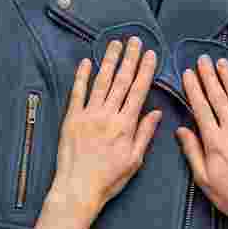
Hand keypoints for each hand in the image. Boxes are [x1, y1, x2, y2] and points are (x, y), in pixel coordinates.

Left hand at [48, 37, 160, 218]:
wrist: (78, 188)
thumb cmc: (109, 179)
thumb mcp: (134, 160)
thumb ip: (145, 133)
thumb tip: (156, 112)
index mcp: (125, 125)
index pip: (138, 91)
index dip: (145, 70)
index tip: (150, 54)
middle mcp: (107, 115)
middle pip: (121, 81)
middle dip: (129, 58)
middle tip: (134, 40)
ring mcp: (88, 115)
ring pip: (101, 82)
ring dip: (109, 61)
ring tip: (115, 44)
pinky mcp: (71, 118)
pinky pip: (77, 93)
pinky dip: (81, 77)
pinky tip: (86, 62)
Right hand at [175, 55, 227, 228]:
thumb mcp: (202, 177)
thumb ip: (192, 150)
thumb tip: (181, 129)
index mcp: (214, 141)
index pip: (201, 107)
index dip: (194, 88)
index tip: (188, 73)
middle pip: (219, 98)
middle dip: (209, 77)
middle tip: (203, 59)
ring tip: (222, 63)